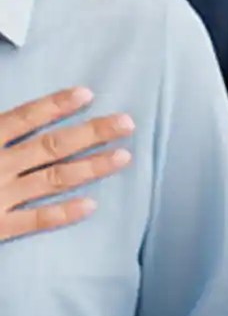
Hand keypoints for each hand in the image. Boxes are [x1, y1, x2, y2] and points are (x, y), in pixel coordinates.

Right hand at [0, 88, 133, 240]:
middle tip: (127, 122)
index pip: (21, 119)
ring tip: (124, 156)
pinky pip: (33, 221)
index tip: (87, 93)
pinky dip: (63, 214)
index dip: (54, 105)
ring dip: (92, 167)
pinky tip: (91, 206)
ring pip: (53, 180)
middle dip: (91, 132)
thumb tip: (7, 119)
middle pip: (51, 146)